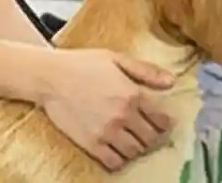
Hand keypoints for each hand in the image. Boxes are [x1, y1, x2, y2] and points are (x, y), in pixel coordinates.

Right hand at [40, 49, 175, 171]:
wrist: (50, 77)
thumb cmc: (84, 64)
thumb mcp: (118, 59)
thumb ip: (147, 71)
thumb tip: (172, 82)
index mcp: (133, 94)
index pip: (161, 119)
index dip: (165, 123)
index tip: (162, 122)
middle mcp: (123, 115)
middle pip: (150, 138)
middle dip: (152, 136)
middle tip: (146, 131)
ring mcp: (106, 132)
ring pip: (134, 151)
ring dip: (136, 148)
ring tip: (131, 140)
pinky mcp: (90, 143)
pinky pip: (113, 161)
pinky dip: (119, 160)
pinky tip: (116, 150)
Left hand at [195, 35, 221, 135]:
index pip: (220, 69)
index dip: (211, 63)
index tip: (209, 59)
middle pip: (211, 85)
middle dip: (205, 76)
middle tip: (206, 70)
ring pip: (208, 100)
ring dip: (206, 91)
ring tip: (210, 85)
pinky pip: (211, 118)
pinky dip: (205, 111)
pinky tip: (209, 104)